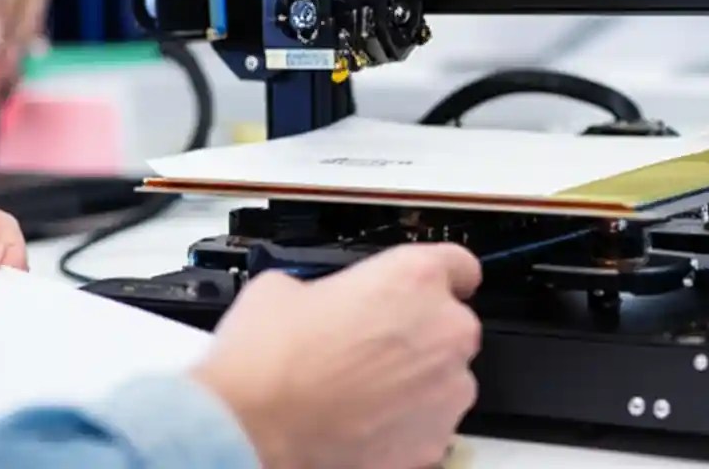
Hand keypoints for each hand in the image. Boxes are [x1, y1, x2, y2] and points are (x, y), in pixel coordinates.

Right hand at [193, 244, 482, 468]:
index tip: (430, 286)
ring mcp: (447, 392)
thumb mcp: (283, 288)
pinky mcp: (435, 442)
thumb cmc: (267, 362)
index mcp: (414, 278)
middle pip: (449, 325)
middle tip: (365, 345)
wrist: (249, 432)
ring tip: (357, 390)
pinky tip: (360, 421)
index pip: (459, 265)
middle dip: (415, 334)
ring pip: (443, 378)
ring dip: (412, 381)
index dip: (441, 275)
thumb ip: (326, 287)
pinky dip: (403, 423)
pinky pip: (429, 424)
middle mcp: (444, 331)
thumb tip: (320, 301)